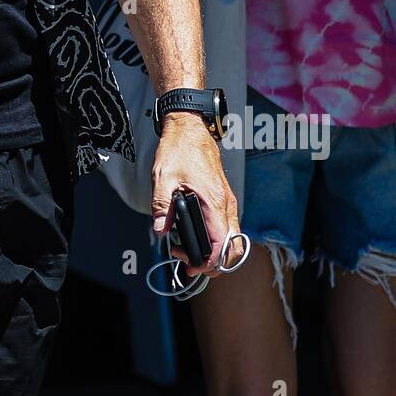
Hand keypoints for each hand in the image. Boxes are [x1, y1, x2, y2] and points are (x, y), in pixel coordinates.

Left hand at [151, 114, 242, 276]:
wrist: (191, 128)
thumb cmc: (180, 149)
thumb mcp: (163, 178)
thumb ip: (162, 206)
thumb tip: (161, 229)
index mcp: (215, 201)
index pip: (222, 245)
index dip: (209, 262)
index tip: (191, 267)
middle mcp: (226, 204)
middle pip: (233, 248)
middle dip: (213, 263)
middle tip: (186, 262)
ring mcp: (227, 202)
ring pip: (232, 239)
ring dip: (213, 251)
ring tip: (185, 250)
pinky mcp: (223, 199)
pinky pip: (226, 227)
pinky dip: (215, 239)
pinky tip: (192, 236)